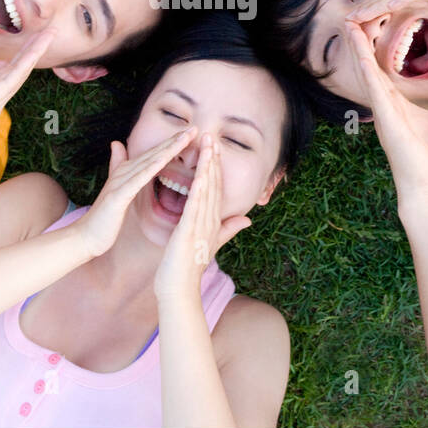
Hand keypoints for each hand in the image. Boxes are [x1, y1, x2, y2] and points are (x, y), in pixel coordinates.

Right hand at [77, 126, 199, 258]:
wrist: (86, 237)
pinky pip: (138, 180)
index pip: (154, 154)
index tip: (191, 133)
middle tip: (195, 128)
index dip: (172, 143)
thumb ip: (117, 167)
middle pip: (154, 153)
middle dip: (175, 140)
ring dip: (168, 148)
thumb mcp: (116, 190)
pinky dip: (151, 168)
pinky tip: (163, 159)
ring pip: (149, 161)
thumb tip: (116, 143)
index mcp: (128, 172)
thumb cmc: (104, 217)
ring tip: (186, 137)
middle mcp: (124, 172)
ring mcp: (120, 183)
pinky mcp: (118, 196)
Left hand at [154, 135, 248, 299]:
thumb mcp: (210, 245)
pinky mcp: (190, 230)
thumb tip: (247, 219)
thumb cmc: (187, 269)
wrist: (179, 291)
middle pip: (215, 185)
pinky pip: (197, 204)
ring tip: (208, 144)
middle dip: (214, 160)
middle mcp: (210, 221)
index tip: (215, 147)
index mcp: (212, 222)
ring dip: (209, 166)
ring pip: (208, 190)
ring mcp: (202, 225)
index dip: (217, 167)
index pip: (216, 190)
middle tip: (213, 136)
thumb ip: (228, 230)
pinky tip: (201, 171)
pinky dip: (200, 187)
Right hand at [346, 23, 427, 196]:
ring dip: (356, 47)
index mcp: (394, 101)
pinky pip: (372, 88)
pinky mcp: (384, 118)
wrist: (426, 184)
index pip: (382, 67)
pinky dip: (366, 68)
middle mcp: (383, 103)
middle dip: (359, 40)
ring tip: (348, 24)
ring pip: (365, 71)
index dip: (374, 45)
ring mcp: (381, 110)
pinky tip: (361, 52)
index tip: (373, 22)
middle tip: (351, 15)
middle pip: (368, 64)